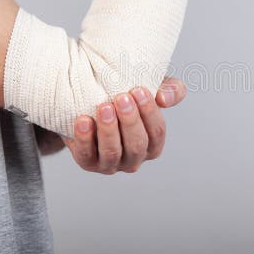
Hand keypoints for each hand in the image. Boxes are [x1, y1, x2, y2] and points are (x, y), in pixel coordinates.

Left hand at [61, 77, 186, 173]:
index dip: (150, 112)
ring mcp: (110, 164)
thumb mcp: (151, 91)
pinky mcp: (87, 162)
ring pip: (112, 152)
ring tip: (104, 107)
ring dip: (109, 129)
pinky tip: (83, 120)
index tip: (139, 90)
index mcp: (152, 145)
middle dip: (130, 121)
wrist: (92, 105)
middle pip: (137, 145)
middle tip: (122, 97)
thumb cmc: (129, 99)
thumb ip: (171, 90)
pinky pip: (86, 154)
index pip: (157, 132)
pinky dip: (84, 138)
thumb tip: (164, 97)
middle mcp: (134, 159)